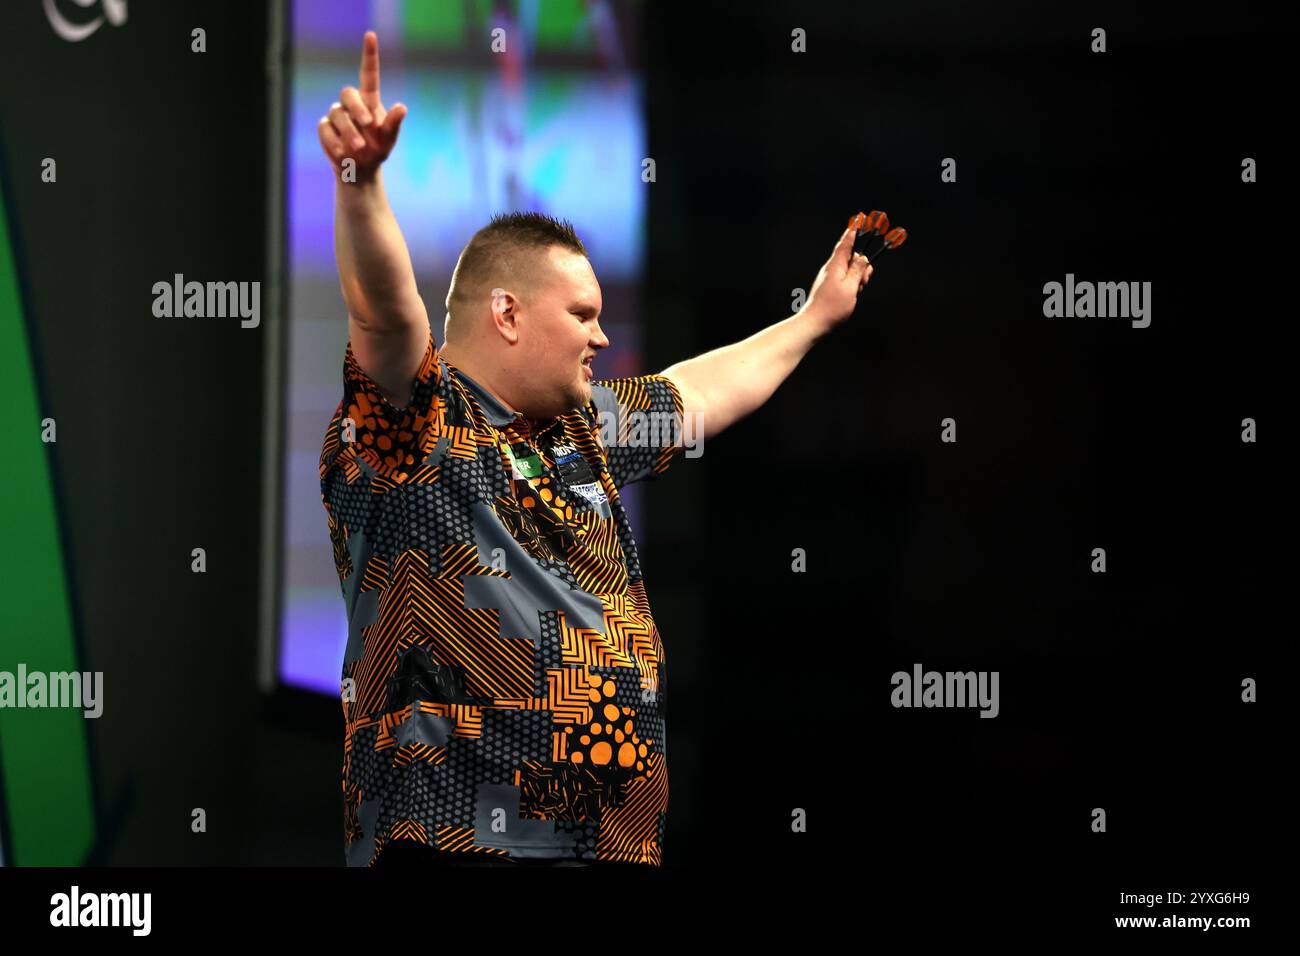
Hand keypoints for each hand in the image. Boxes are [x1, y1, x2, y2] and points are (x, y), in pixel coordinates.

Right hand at [317, 31, 407, 178]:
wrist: (360, 169)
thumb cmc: (377, 149)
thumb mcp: (388, 138)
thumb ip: (393, 123)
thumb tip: (402, 107)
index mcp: (369, 101)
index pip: (368, 74)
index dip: (369, 54)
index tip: (370, 35)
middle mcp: (352, 104)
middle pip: (348, 93)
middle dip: (357, 108)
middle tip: (368, 124)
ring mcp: (337, 115)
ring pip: (336, 114)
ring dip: (348, 131)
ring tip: (359, 148)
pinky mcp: (325, 128)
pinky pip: (325, 129)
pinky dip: (334, 142)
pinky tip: (342, 153)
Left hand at [800, 223, 873, 332]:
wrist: (814, 323)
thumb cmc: (832, 308)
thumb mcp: (851, 287)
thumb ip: (858, 271)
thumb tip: (863, 258)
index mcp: (835, 266)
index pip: (846, 243)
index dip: (854, 232)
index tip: (860, 220)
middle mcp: (831, 269)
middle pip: (852, 258)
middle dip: (862, 266)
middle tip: (863, 281)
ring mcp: (830, 278)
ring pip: (851, 270)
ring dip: (858, 278)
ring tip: (856, 291)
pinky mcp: (830, 286)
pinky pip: (846, 279)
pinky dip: (852, 284)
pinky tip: (852, 295)